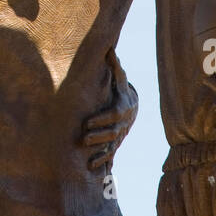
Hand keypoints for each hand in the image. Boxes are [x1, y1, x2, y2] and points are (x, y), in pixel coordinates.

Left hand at [83, 49, 138, 170]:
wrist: (133, 106)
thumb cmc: (120, 89)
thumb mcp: (119, 78)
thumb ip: (114, 65)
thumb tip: (108, 48)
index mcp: (123, 107)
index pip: (112, 115)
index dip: (101, 120)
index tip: (86, 122)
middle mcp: (123, 123)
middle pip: (112, 132)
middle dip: (98, 137)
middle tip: (83, 139)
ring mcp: (121, 135)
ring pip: (112, 146)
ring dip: (100, 153)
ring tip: (87, 158)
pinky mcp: (117, 143)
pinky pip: (112, 154)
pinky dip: (104, 162)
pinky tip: (93, 168)